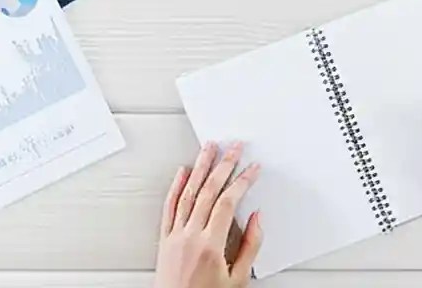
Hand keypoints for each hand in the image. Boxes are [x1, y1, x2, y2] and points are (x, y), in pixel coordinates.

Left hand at [155, 141, 263, 287]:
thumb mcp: (238, 279)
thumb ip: (250, 246)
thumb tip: (256, 219)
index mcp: (210, 245)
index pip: (227, 202)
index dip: (242, 181)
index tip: (253, 169)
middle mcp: (190, 236)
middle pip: (208, 191)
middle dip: (224, 165)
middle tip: (234, 147)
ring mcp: (175, 236)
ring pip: (188, 193)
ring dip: (200, 166)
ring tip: (209, 148)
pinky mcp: (164, 239)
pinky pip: (169, 206)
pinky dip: (176, 186)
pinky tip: (182, 172)